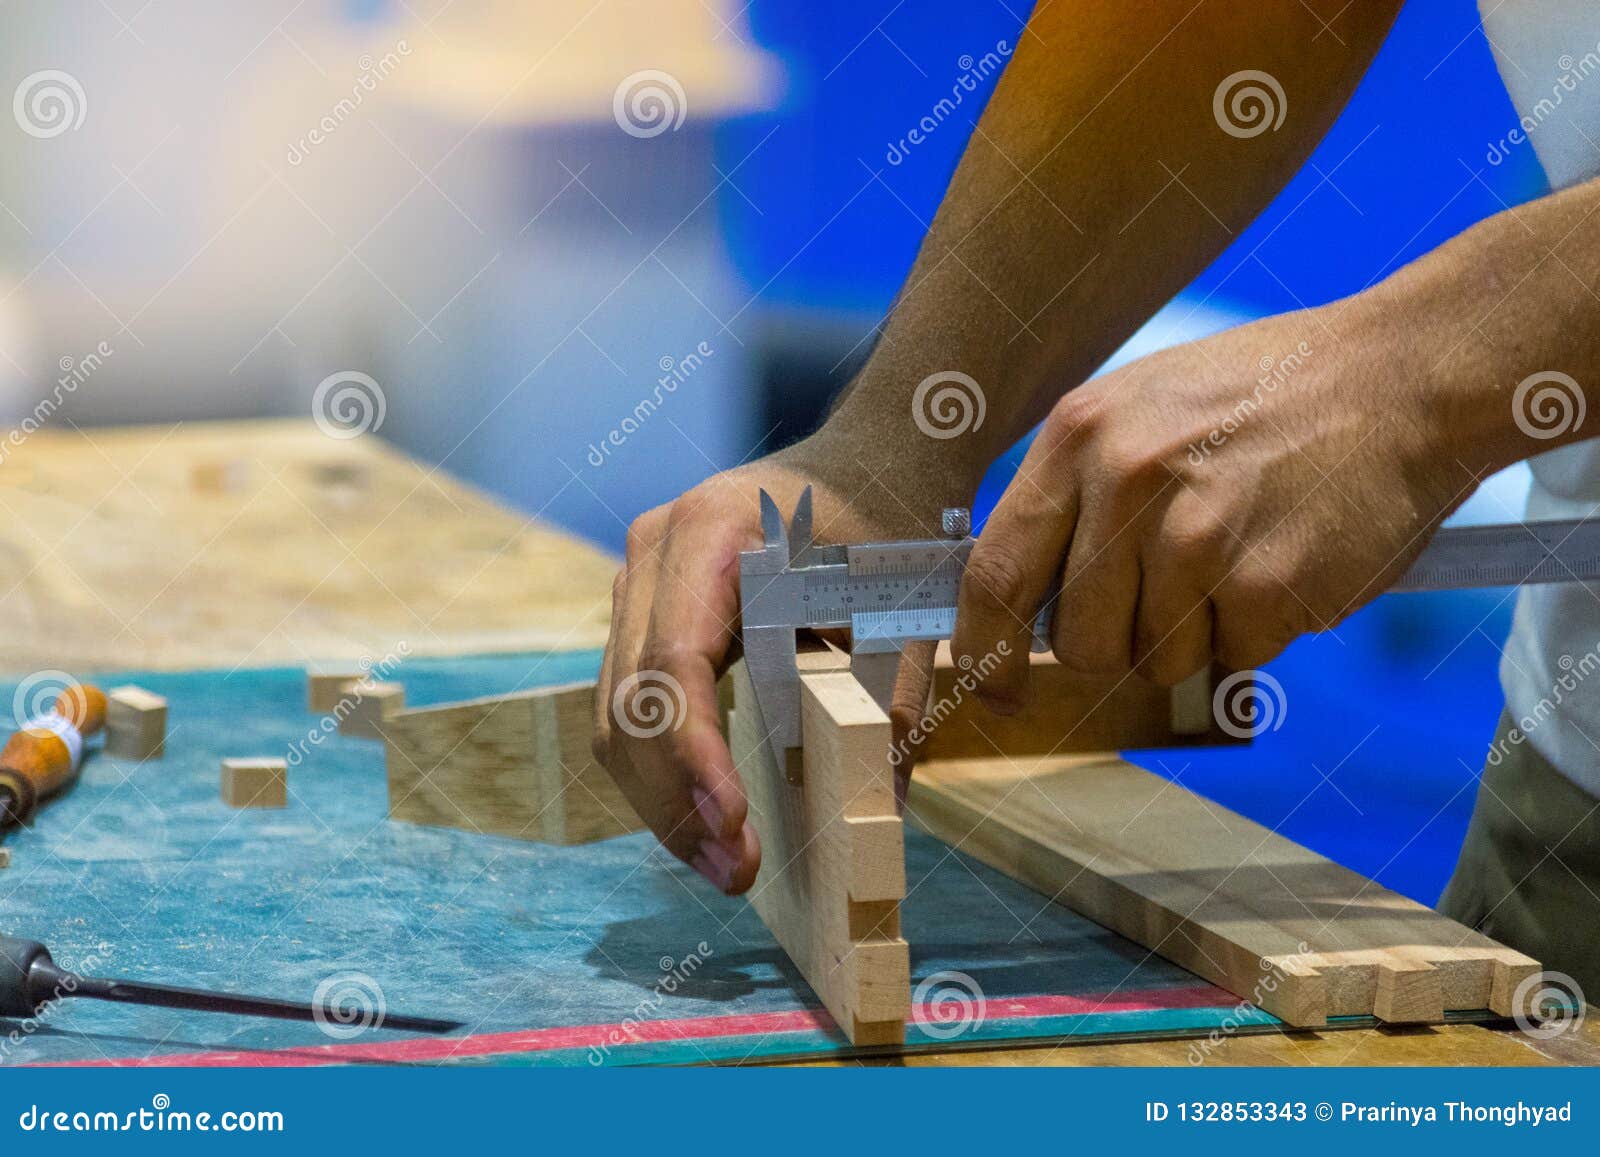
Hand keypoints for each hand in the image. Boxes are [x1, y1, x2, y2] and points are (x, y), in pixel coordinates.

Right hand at [593, 439, 958, 893]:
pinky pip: (632, 704)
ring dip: (663, 800)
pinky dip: (663, 770)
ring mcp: (639, 581)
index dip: (694, 752)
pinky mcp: (647, 613)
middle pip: (632, 697)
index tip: (732, 821)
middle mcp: (652, 553)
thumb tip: (877, 814)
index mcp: (708, 533)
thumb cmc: (888, 519)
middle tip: (735, 872)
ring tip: (725, 866)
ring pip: (618, 713)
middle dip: (676, 798)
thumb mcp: (900, 604)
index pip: (676, 660)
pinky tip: (709, 820)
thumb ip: (888, 702)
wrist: (872, 454)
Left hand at [951, 298, 1473, 707]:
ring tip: (1245, 551)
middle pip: (1079, 642)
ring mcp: (1195, 538)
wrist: (1399, 376)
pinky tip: (1291, 557)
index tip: (994, 690)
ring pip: (1159, 660)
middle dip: (1120, 641)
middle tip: (1178, 590)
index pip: (995, 573)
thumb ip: (1077, 494)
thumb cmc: (1264, 396)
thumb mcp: (1141, 410)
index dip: (984, 649)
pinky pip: (1237, 658)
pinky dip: (1264, 630)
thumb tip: (1027, 601)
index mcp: (1080, 435)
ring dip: (1200, 633)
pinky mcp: (1265, 586)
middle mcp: (1126, 483)